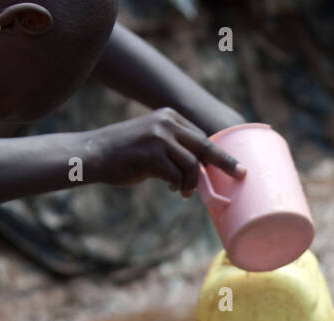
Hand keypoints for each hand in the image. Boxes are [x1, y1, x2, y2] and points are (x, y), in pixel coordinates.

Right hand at [85, 108, 245, 194]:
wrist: (93, 154)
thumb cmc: (125, 154)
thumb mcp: (152, 142)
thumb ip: (174, 149)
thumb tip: (200, 169)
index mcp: (169, 116)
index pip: (201, 136)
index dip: (217, 154)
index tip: (235, 166)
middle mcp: (166, 123)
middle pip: (205, 146)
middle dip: (225, 163)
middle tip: (240, 175)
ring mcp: (159, 138)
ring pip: (191, 165)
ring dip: (191, 183)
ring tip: (184, 192)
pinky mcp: (151, 155)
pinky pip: (176, 176)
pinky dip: (178, 186)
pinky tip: (173, 189)